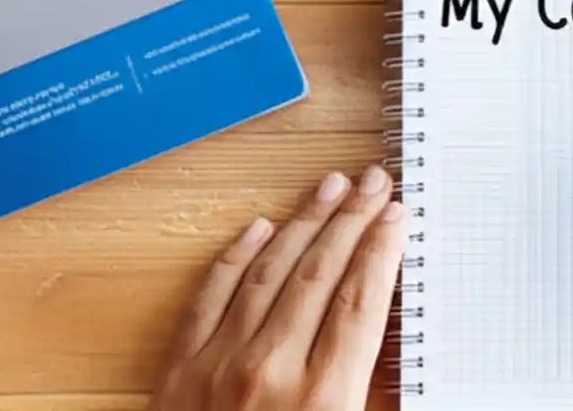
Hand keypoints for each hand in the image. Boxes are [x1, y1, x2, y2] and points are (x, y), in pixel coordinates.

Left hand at [150, 166, 404, 410]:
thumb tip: (379, 321)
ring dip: (303, 224)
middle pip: (320, 274)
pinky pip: (211, 298)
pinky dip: (237, 258)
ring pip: (268, 273)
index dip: (381, 250)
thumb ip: (358, 384)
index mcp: (323, 399)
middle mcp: (271, 371)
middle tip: (371, 183)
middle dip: (351, 220)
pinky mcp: (178, 373)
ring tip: (328, 190)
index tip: (394, 215)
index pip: (361, 301)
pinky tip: (260, 227)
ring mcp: (218, 367)